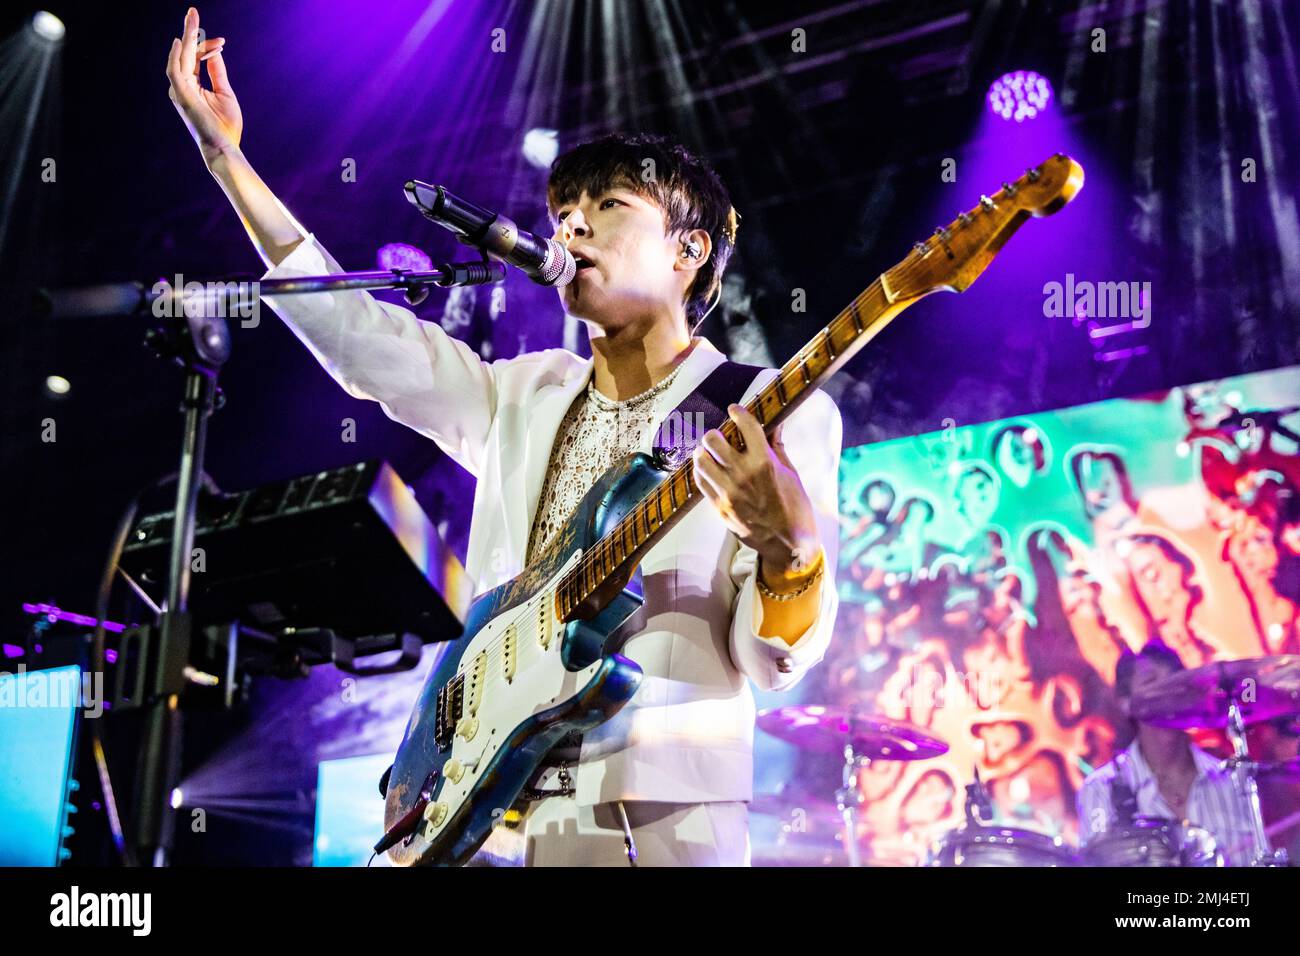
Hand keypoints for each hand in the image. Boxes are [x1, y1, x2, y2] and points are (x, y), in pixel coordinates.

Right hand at [165, 7, 239, 167]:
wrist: (225, 148)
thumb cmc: (226, 126)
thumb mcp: (224, 92)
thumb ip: (217, 71)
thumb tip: (214, 50)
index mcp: (193, 86)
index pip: (195, 59)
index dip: (206, 46)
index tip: (222, 41)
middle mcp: (183, 87)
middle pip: (185, 54)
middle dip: (190, 31)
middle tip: (193, 11)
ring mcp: (180, 91)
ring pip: (180, 58)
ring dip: (186, 37)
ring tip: (192, 18)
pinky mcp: (181, 96)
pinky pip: (175, 71)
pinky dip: (177, 56)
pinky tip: (182, 41)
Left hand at [692, 404, 823, 587]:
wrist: (789, 545)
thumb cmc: (795, 508)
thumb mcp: (791, 474)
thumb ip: (777, 447)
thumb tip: (775, 423)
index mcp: (765, 463)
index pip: (745, 426)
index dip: (738, 413)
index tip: (735, 409)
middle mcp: (743, 476)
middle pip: (713, 440)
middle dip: (717, 433)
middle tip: (721, 436)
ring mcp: (728, 493)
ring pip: (701, 460)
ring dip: (704, 452)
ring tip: (710, 452)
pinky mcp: (720, 508)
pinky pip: (700, 482)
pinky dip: (701, 472)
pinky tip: (709, 469)